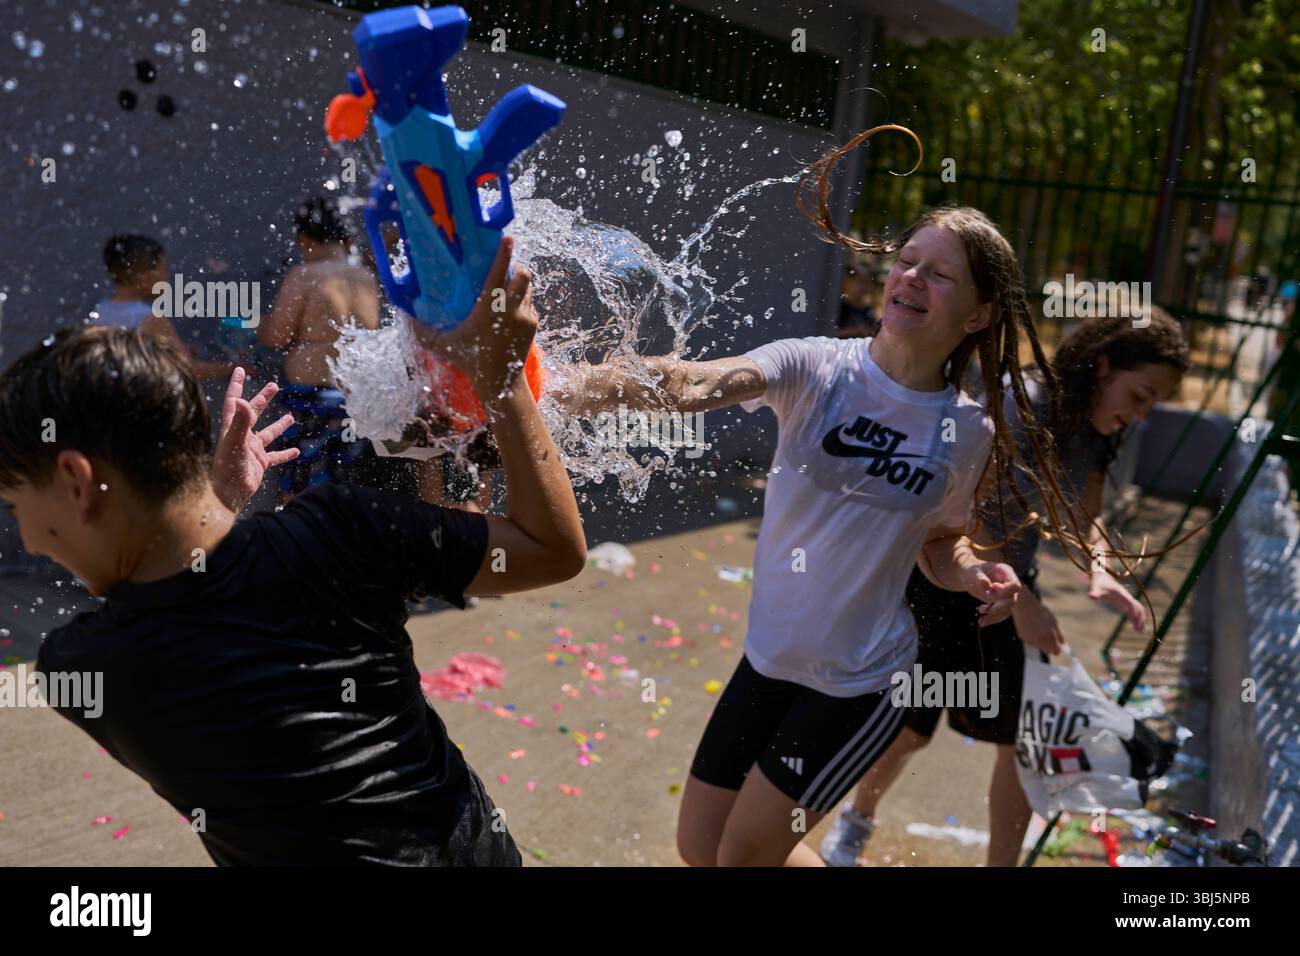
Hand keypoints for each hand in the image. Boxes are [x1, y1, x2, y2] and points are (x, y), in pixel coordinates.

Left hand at [211, 367, 298, 512]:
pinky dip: (285, 454)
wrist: (227, 495)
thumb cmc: (227, 468)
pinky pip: (275, 457)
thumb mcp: (235, 442)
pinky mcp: (259, 464)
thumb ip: (241, 422)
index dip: (236, 385)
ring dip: (278, 426)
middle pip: (253, 413)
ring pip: (267, 434)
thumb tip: (242, 400)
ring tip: (291, 417)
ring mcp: (251, 451)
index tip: (240, 370)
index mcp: (233, 428)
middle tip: (274, 386)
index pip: (234, 402)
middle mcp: (242, 437)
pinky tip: (296, 451)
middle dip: (263, 399)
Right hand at [416, 237, 537, 410]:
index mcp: (489, 309)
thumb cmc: (470, 362)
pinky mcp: (533, 325)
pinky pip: (531, 304)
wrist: (500, 383)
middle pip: (523, 274)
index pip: (499, 273)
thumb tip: (403, 317)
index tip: (507, 238)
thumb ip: (422, 331)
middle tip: (507, 265)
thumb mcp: (444, 346)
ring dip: (520, 283)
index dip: (504, 253)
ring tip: (508, 285)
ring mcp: (525, 317)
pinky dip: (523, 300)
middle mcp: (510, 309)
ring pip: (529, 288)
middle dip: (517, 265)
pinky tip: (511, 307)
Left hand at [961, 561, 1019, 626]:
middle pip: (1012, 600)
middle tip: (982, 609)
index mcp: (1005, 572)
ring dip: (994, 615)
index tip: (991, 589)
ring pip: (1007, 610)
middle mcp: (1008, 584)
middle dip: (998, 607)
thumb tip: (989, 589)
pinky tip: (981, 622)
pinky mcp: (1000, 603)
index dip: (1005, 591)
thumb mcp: (972, 572)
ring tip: (980, 614)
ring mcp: (1006, 595)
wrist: (968, 576)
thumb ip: (980, 579)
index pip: (1014, 585)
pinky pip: (1000, 614)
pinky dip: (991, 619)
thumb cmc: (971, 571)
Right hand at [1011, 588, 1067, 654]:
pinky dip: (1033, 637)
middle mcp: (1038, 641)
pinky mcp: (1022, 637)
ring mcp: (1029, 640)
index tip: (1058, 643)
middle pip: (1047, 651)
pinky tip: (1031, 627)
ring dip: (1041, 641)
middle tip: (1050, 636)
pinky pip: (1031, 641)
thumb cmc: (1041, 612)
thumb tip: (1064, 645)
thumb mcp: (1054, 622)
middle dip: (1050, 646)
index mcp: (1048, 637)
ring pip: (1039, 646)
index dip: (1058, 648)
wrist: (1023, 606)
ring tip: (1039, 627)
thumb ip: (1060, 635)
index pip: (1056, 651)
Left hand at [1088, 572, 1146, 632]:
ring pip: (1138, 609)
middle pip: (1137, 607)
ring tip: (1140, 632)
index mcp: (1121, 593)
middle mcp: (1127, 596)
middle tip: (1138, 631)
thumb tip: (1091, 596)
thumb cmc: (1099, 582)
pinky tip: (1136, 627)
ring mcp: (1127, 599)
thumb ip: (1095, 592)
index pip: (1130, 602)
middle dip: (1139, 618)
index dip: (1133, 610)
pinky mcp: (1125, 602)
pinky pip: (1135, 610)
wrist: (1103, 576)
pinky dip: (1138, 618)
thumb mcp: (1096, 587)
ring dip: (1141, 619)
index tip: (1134, 620)